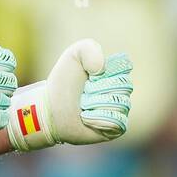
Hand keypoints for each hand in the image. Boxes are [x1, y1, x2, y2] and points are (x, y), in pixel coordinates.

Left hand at [6, 39, 132, 150]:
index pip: (124, 68)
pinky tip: (87, 117)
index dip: (105, 71)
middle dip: (98, 88)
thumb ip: (89, 47)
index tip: (90, 74)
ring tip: (84, 105)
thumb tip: (101, 70)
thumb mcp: (73, 55)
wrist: (52, 108)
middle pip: (124, 86)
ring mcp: (120, 110)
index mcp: (115, 73)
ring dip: (96, 103)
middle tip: (84, 92)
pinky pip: (118, 121)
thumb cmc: (64, 82)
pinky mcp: (115, 128)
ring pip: (121, 104)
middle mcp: (121, 92)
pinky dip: (99, 119)